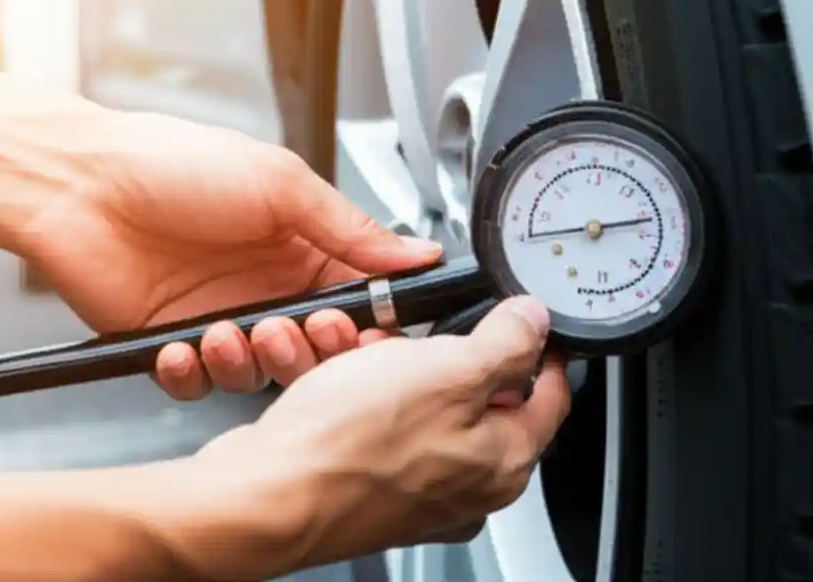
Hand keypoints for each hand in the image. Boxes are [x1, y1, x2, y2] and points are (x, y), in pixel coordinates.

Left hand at [15, 110, 440, 375]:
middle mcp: (263, 286)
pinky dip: (194, 375)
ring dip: (252, 362)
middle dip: (312, 351)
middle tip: (299, 330)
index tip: (370, 333)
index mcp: (299, 246)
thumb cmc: (170, 164)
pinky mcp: (170, 344)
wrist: (76, 182)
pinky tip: (183, 348)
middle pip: (314, 348)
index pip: (356, 301)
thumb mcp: (280, 182)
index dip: (367, 326)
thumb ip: (351, 227)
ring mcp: (218, 317)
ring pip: (259, 374)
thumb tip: (417, 252)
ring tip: (231, 332)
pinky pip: (198, 384)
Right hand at [179, 296, 569, 577]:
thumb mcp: (448, 370)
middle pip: (475, 395)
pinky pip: (374, 424)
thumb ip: (505, 344)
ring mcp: (413, 492)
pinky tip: (333, 379)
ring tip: (360, 349)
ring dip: (390, 365)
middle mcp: (464, 487)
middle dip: (440, 348)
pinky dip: (357, 394)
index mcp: (504, 462)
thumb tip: (535, 322)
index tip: (524, 316)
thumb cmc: (348, 447)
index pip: (549, 395)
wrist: (263, 497)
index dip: (538, 345)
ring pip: (417, 404)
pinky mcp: (365, 488)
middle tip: (415, 329)